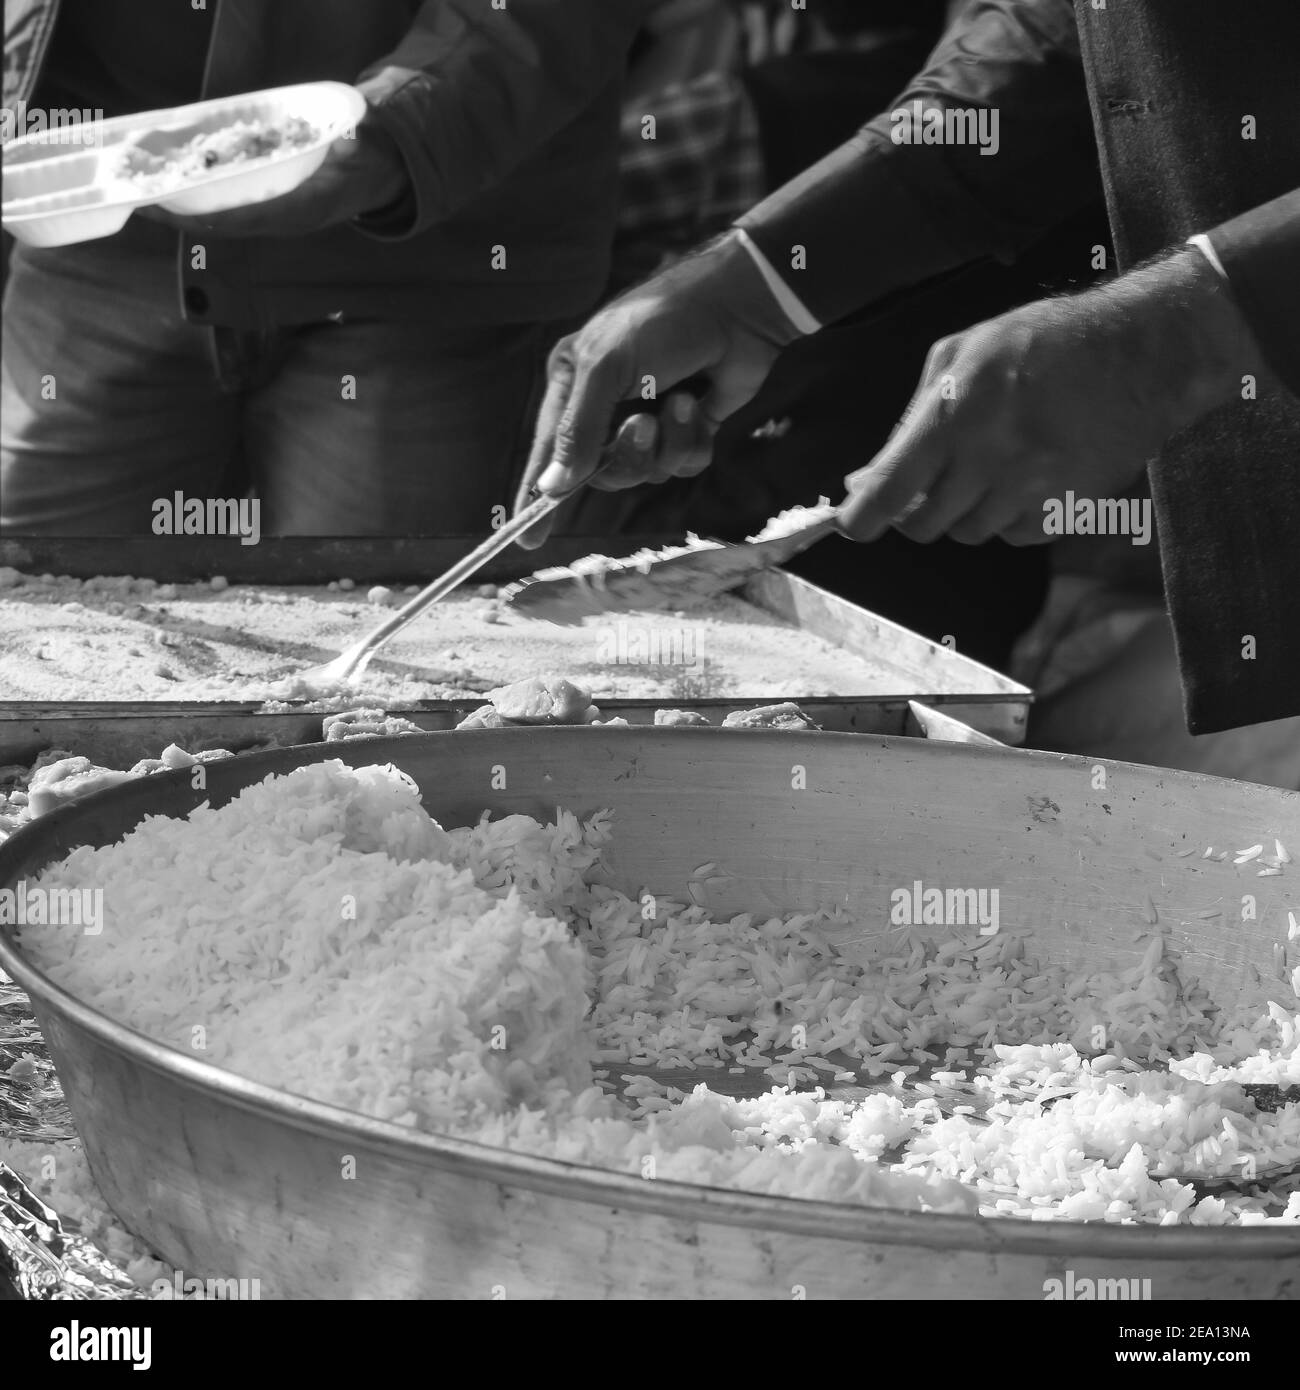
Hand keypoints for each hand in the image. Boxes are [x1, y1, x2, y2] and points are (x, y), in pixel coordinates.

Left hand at [137, 102, 410, 238]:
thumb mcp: (361, 145)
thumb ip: (350, 144)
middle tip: (141, 202)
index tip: (173, 206)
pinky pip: (230, 211)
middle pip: (225, 224)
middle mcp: (286, 218)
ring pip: (223, 220)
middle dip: (182, 218)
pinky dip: (200, 203)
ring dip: (185, 213)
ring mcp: (277, 216)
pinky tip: (175, 188)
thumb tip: (348, 143)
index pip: (251, 217)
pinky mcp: (271, 208)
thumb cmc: (365, 153)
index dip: (209, 214)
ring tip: (147, 196)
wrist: (378, 171)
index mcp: (306, 207)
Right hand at [512, 231, 802, 547]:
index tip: (526, 539)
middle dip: (626, 455)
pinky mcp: (687, 430)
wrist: (739, 306)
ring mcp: (648, 421)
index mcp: (573, 384)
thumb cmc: (664, 321)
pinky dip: (692, 441)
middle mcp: (605, 407)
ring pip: (644, 473)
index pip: (548, 452)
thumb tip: (552, 488)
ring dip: (666, 444)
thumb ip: (578, 429)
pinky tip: (702, 403)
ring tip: (681, 401)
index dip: (537, 498)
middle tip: (644, 423)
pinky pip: (680, 465)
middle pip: (600, 473)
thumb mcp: (608, 365)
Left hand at [838, 249, 1257, 546]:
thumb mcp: (962, 353)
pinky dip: (1007, 517)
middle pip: (923, 526)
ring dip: (963, 511)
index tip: (851, 524)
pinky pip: (1012, 536)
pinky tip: (1024, 477)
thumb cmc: (1044, 343)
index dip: (860, 519)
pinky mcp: (1063, 512)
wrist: (1144, 354)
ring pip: (967, 534)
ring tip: (987, 466)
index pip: (889, 492)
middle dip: (913, 512)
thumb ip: (911, 418)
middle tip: (927, 484)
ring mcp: (1028, 491)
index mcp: (954, 416)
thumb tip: (866, 477)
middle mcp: (988, 460)